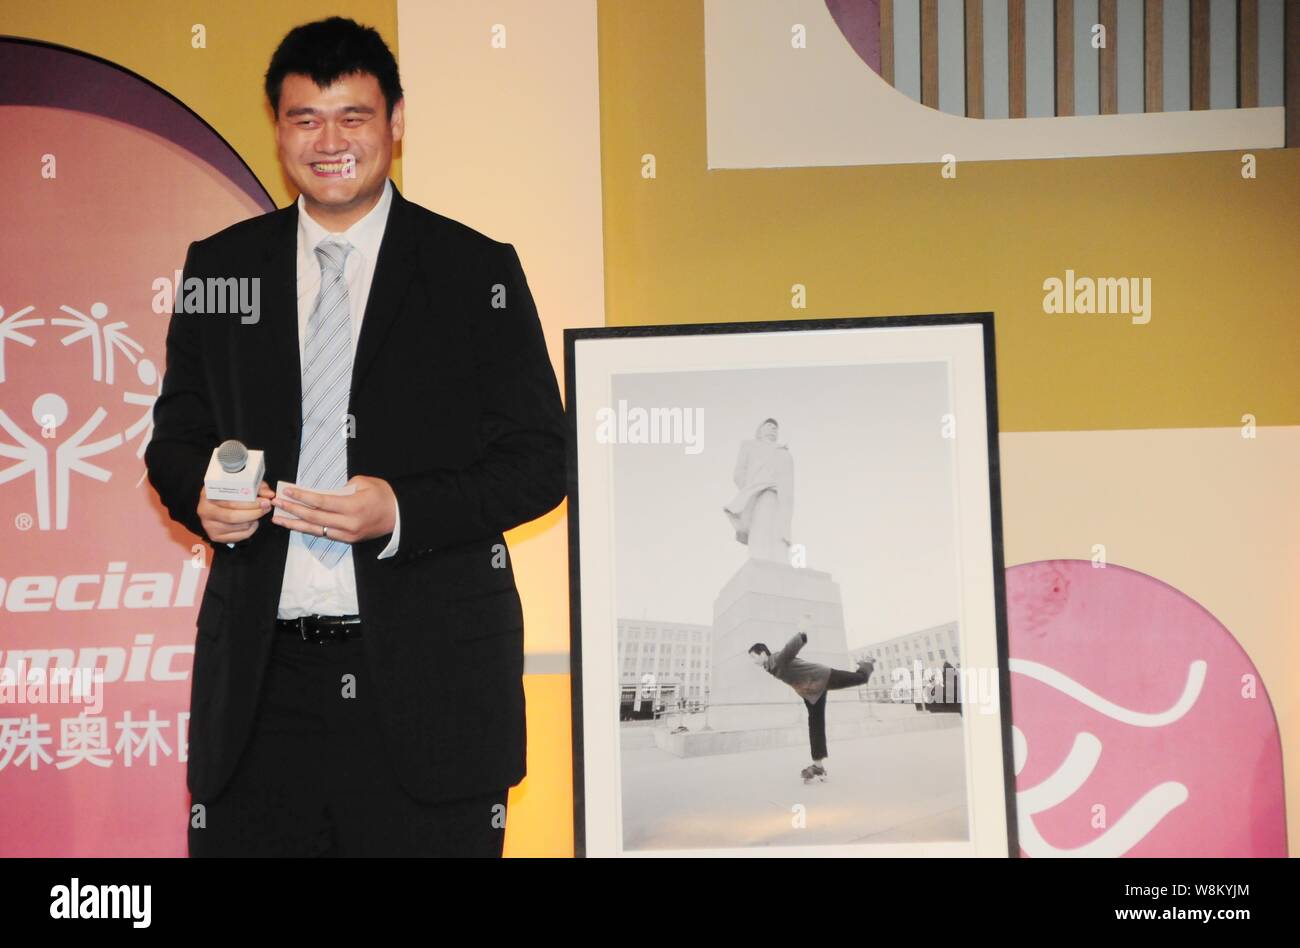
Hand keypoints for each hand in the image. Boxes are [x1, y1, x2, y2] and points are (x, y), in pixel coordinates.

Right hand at [198, 480, 274, 542]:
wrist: (213, 505)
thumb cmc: (228, 494)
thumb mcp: (240, 485)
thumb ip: (255, 487)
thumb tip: (269, 494)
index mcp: (208, 494)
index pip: (230, 501)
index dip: (250, 502)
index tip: (265, 500)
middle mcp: (205, 510)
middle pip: (233, 516)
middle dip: (255, 512)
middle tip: (266, 507)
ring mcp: (209, 525)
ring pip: (238, 526)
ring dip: (253, 520)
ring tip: (258, 513)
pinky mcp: (215, 536)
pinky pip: (239, 536)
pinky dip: (250, 529)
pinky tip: (252, 522)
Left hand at [270, 475, 396, 544]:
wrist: (400, 516)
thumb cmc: (384, 496)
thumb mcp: (365, 483)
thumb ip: (343, 486)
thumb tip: (326, 492)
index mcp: (353, 507)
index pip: (321, 502)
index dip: (302, 496)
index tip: (287, 491)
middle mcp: (348, 523)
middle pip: (314, 517)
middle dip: (293, 510)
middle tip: (277, 504)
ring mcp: (347, 534)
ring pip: (315, 530)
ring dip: (295, 524)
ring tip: (279, 519)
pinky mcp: (348, 540)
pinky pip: (324, 534)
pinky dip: (309, 529)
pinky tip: (297, 524)